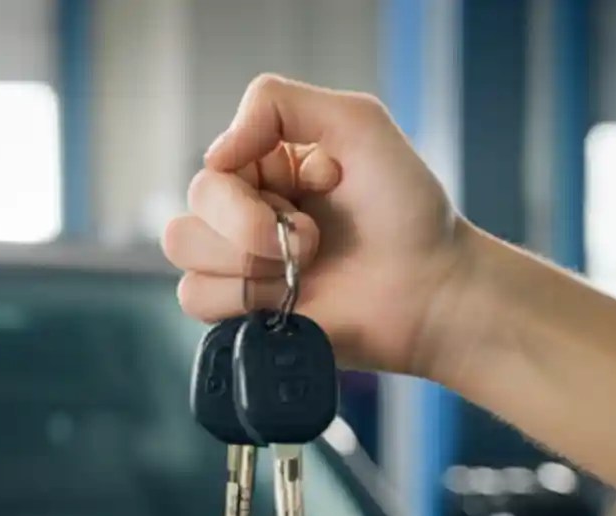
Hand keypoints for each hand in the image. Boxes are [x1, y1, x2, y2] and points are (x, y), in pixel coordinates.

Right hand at [162, 74, 475, 377]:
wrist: (431, 293)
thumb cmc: (407, 211)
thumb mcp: (357, 122)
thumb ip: (279, 104)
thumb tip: (214, 153)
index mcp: (265, 163)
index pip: (213, 162)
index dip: (256, 184)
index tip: (324, 186)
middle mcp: (244, 209)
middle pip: (193, 206)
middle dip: (252, 228)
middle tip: (312, 241)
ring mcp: (238, 261)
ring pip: (184, 250)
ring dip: (248, 264)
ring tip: (301, 271)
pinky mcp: (238, 310)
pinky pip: (195, 297)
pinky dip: (242, 299)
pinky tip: (287, 299)